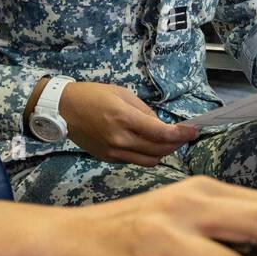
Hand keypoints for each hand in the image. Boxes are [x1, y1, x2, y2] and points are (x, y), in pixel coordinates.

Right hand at [60, 81, 198, 165]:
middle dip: (176, 143)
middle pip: (159, 150)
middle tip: (184, 135)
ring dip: (163, 152)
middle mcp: (120, 139)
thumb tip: (160, 125)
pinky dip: (146, 155)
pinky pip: (135, 161)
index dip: (181, 134)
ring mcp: (113, 152)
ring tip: (168, 142)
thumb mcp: (122, 94)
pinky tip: (148, 145)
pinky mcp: (108, 158)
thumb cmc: (92, 95)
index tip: (194, 131)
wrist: (62, 109)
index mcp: (124, 118)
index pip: (161, 133)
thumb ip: (144, 110)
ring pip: (150, 160)